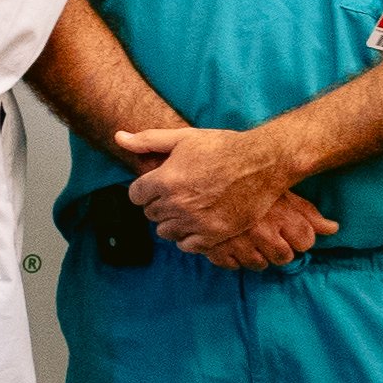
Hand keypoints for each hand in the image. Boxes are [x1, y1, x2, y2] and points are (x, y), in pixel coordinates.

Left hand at [119, 127, 307, 257]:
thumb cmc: (223, 148)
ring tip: (189, 208)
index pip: (135, 196)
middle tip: (179, 194)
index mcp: (164, 180)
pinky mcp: (214, 234)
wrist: (264, 163)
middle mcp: (176, 204)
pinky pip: (187, 245)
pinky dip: (189, 237)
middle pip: (150, 213)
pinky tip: (198, 223)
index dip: (146, 189)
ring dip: (172, 221)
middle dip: (159, 204)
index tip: (159, 184)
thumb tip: (118, 137)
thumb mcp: (183, 138)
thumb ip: (147, 140)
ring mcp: (195, 221)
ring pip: (165, 231)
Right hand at [197, 189, 340, 270]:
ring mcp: (238, 242)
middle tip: (272, 238)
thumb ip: (308, 212)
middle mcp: (261, 232)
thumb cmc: (248, 181)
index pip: (305, 241)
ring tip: (252, 242)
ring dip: (258, 256)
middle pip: (283, 257)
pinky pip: (231, 265)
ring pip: (258, 264)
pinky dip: (234, 259)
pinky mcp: (214, 248)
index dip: (302, 238)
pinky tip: (233, 246)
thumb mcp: (281, 191)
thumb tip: (333, 229)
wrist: (204, 174)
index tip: (292, 232)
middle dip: (281, 250)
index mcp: (281, 215)